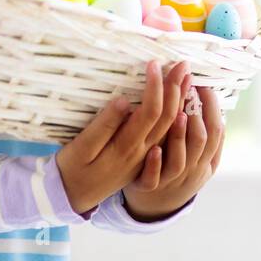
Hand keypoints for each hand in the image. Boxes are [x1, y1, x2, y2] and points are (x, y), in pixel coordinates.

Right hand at [55, 58, 190, 215]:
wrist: (73, 196)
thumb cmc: (73, 168)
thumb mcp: (81, 147)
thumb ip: (104, 124)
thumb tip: (125, 101)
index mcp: (127, 147)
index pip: (150, 112)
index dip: (156, 87)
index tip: (154, 64)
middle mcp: (142, 153)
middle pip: (168, 118)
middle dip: (176, 89)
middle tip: (183, 65)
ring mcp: (145, 157)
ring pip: (170, 127)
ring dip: (180, 101)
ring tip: (187, 79)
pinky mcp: (143, 158)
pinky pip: (166, 135)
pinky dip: (177, 115)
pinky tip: (180, 104)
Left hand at [121, 83, 224, 222]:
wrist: (155, 205)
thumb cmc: (175, 166)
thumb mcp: (194, 150)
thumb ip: (199, 126)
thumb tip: (203, 89)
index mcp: (206, 160)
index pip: (216, 131)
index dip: (212, 108)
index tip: (204, 86)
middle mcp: (192, 170)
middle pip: (201, 142)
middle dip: (198, 115)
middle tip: (190, 90)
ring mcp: (171, 180)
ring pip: (180, 160)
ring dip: (179, 137)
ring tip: (178, 114)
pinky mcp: (149, 187)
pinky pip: (154, 178)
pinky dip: (155, 164)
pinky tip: (153, 148)